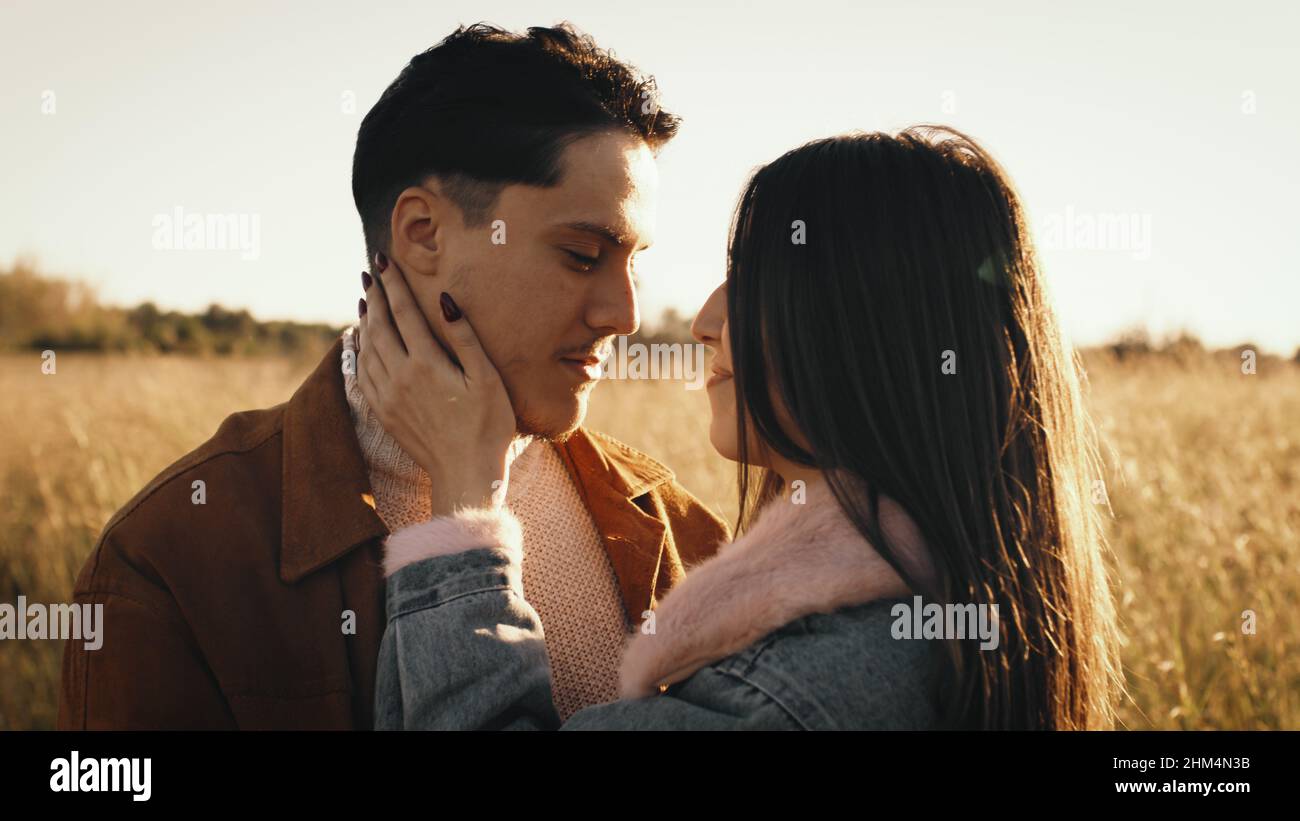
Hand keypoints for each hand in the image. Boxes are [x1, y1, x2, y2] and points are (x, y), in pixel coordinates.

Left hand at [357, 256, 514, 515]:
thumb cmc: (488, 425)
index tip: (383, 261)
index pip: (404, 312)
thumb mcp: (486, 377)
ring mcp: (388, 397)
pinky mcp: (384, 413)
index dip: (393, 284)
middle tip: (370, 273)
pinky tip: (361, 341)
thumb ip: (464, 337)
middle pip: (380, 326)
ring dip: (364, 320)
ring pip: (367, 348)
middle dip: (374, 296)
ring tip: (364, 300)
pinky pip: (362, 373)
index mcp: (426, 363)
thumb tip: (444, 300)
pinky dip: (359, 350)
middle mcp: (400, 377)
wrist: (467, 473)